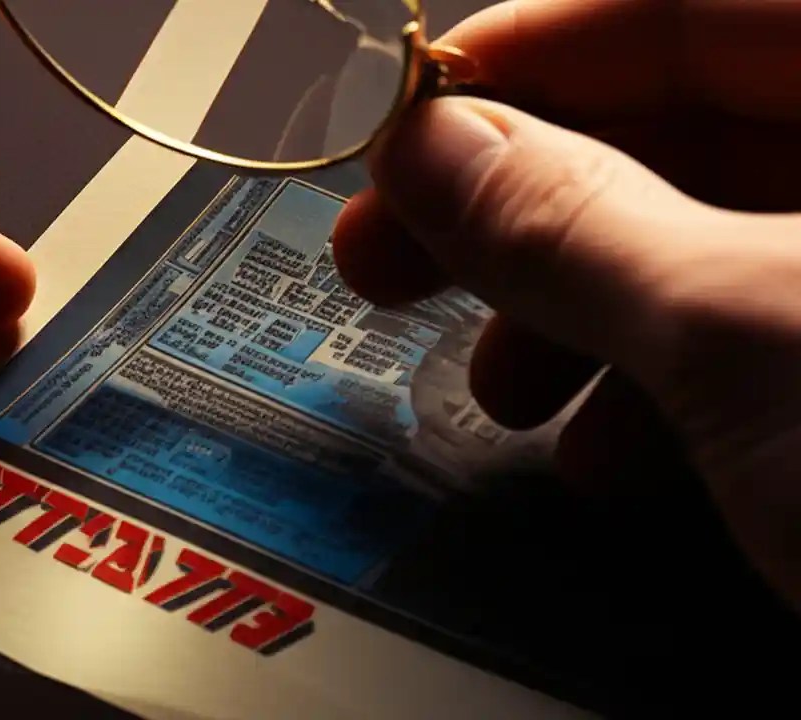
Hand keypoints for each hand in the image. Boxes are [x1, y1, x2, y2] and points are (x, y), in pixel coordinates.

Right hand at [333, 0, 800, 610]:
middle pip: (678, 132)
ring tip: (498, 390)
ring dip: (567, 318)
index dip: (521, 54)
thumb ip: (573, 226)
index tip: (402, 123)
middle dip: (516, 210)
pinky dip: (651, 393)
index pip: (685, 6)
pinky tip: (601, 456)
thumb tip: (432, 153)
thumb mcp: (745, 330)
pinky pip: (745, 344)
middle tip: (392, 256)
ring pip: (700, 249)